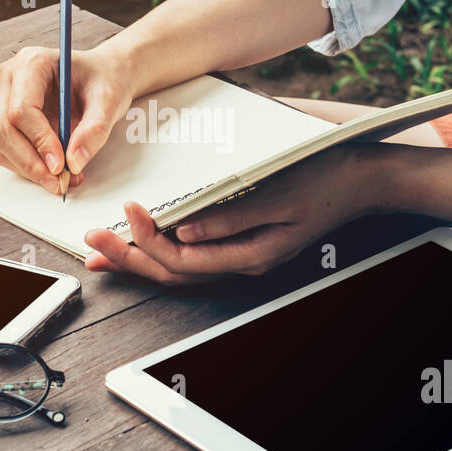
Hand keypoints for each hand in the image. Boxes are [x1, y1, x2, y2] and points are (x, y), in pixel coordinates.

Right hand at [0, 45, 136, 194]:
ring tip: (62, 178)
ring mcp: (4, 98)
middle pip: (4, 128)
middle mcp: (11, 78)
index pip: (21, 109)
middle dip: (30, 161)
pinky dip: (27, 166)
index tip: (61, 165)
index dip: (39, 141)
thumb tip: (74, 162)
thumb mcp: (109, 100)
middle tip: (59, 181)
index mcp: (33, 62)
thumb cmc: (104, 79)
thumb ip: (95, 130)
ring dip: (28, 168)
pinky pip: (6, 149)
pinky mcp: (6, 118)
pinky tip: (53, 170)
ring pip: (1, 143)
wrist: (103, 77)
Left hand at [83, 146, 382, 283]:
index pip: (186, 258)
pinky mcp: (240, 245)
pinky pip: (192, 258)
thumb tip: (185, 231)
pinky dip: (161, 252)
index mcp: (251, 254)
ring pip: (179, 271)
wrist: (359, 179)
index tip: (130, 208)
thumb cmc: (323, 178)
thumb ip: (229, 216)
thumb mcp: (277, 193)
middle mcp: (243, 263)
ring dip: (138, 258)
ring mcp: (242, 257)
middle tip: (92, 238)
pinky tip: (140, 244)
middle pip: (173, 273)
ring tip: (102, 248)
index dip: (150, 238)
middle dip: (129, 257)